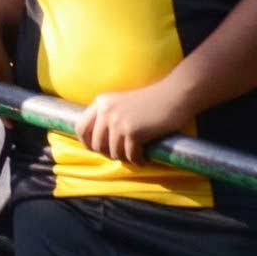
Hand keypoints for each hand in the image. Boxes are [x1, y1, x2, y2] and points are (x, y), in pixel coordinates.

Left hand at [76, 76, 192, 163]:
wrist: (175, 95)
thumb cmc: (152, 101)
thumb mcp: (122, 103)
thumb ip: (108, 116)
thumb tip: (98, 142)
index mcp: (101, 102)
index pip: (81, 127)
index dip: (86, 143)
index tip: (97, 150)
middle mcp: (106, 111)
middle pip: (96, 144)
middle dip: (108, 154)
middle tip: (122, 155)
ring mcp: (118, 121)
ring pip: (114, 152)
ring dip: (125, 158)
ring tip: (135, 156)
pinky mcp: (133, 131)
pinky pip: (130, 155)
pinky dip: (137, 160)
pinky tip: (144, 159)